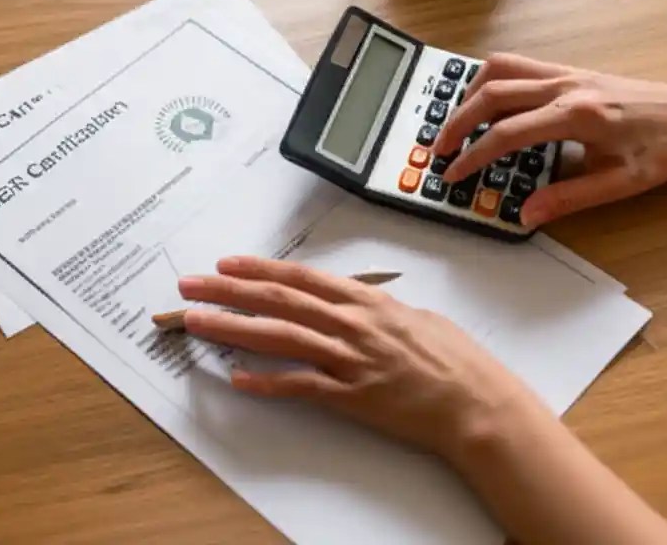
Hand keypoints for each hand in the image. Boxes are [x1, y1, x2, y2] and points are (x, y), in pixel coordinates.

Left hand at [171, 256, 547, 461]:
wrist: (476, 402)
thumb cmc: (455, 361)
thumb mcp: (415, 318)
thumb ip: (377, 308)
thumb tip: (355, 302)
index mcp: (366, 300)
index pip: (299, 277)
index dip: (258, 268)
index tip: (225, 264)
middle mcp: (352, 323)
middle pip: (278, 299)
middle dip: (228, 291)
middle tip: (190, 286)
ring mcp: (349, 359)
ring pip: (279, 337)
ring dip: (232, 328)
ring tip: (196, 323)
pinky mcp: (351, 396)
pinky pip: (300, 386)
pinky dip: (266, 383)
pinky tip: (237, 379)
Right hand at [433, 54, 666, 227]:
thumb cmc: (663, 149)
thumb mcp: (621, 183)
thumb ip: (570, 197)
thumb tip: (526, 213)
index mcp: (577, 115)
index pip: (508, 134)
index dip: (474, 156)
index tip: (453, 174)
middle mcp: (566, 86)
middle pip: (493, 94)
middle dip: (458, 122)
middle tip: (440, 150)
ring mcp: (566, 73)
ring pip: (501, 68)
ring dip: (470, 93)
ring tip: (457, 123)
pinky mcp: (569, 70)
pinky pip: (518, 65)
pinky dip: (492, 80)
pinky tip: (487, 103)